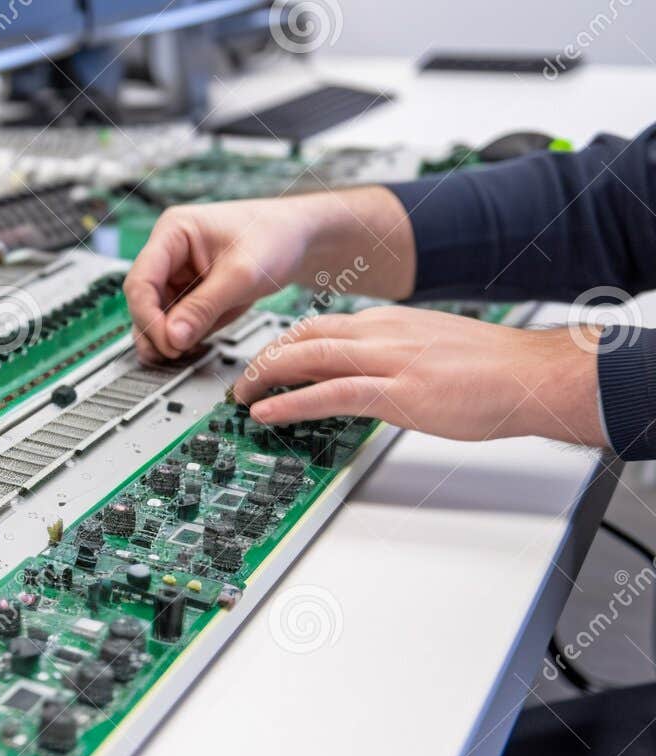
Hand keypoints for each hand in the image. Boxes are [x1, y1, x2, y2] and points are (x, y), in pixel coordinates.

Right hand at [124, 200, 304, 362]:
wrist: (299, 237)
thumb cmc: (275, 237)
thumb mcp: (241, 275)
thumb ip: (204, 308)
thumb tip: (172, 339)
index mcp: (173, 232)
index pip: (141, 280)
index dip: (148, 316)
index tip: (167, 342)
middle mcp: (169, 252)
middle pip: (143, 300)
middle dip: (156, 329)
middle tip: (175, 353)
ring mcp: (178, 273)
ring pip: (155, 313)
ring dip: (165, 337)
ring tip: (182, 354)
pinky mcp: (189, 292)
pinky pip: (175, 319)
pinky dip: (181, 337)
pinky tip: (192, 347)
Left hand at [232, 307, 607, 446]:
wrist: (534, 375)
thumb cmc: (494, 369)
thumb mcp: (431, 349)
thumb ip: (395, 354)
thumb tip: (370, 373)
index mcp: (390, 322)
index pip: (320, 325)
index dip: (283, 343)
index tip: (265, 360)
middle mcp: (383, 334)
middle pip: (303, 337)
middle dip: (263, 359)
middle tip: (242, 381)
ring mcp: (389, 362)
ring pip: (308, 359)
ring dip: (266, 378)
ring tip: (242, 398)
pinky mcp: (399, 393)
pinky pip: (330, 393)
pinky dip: (291, 403)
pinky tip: (267, 413)